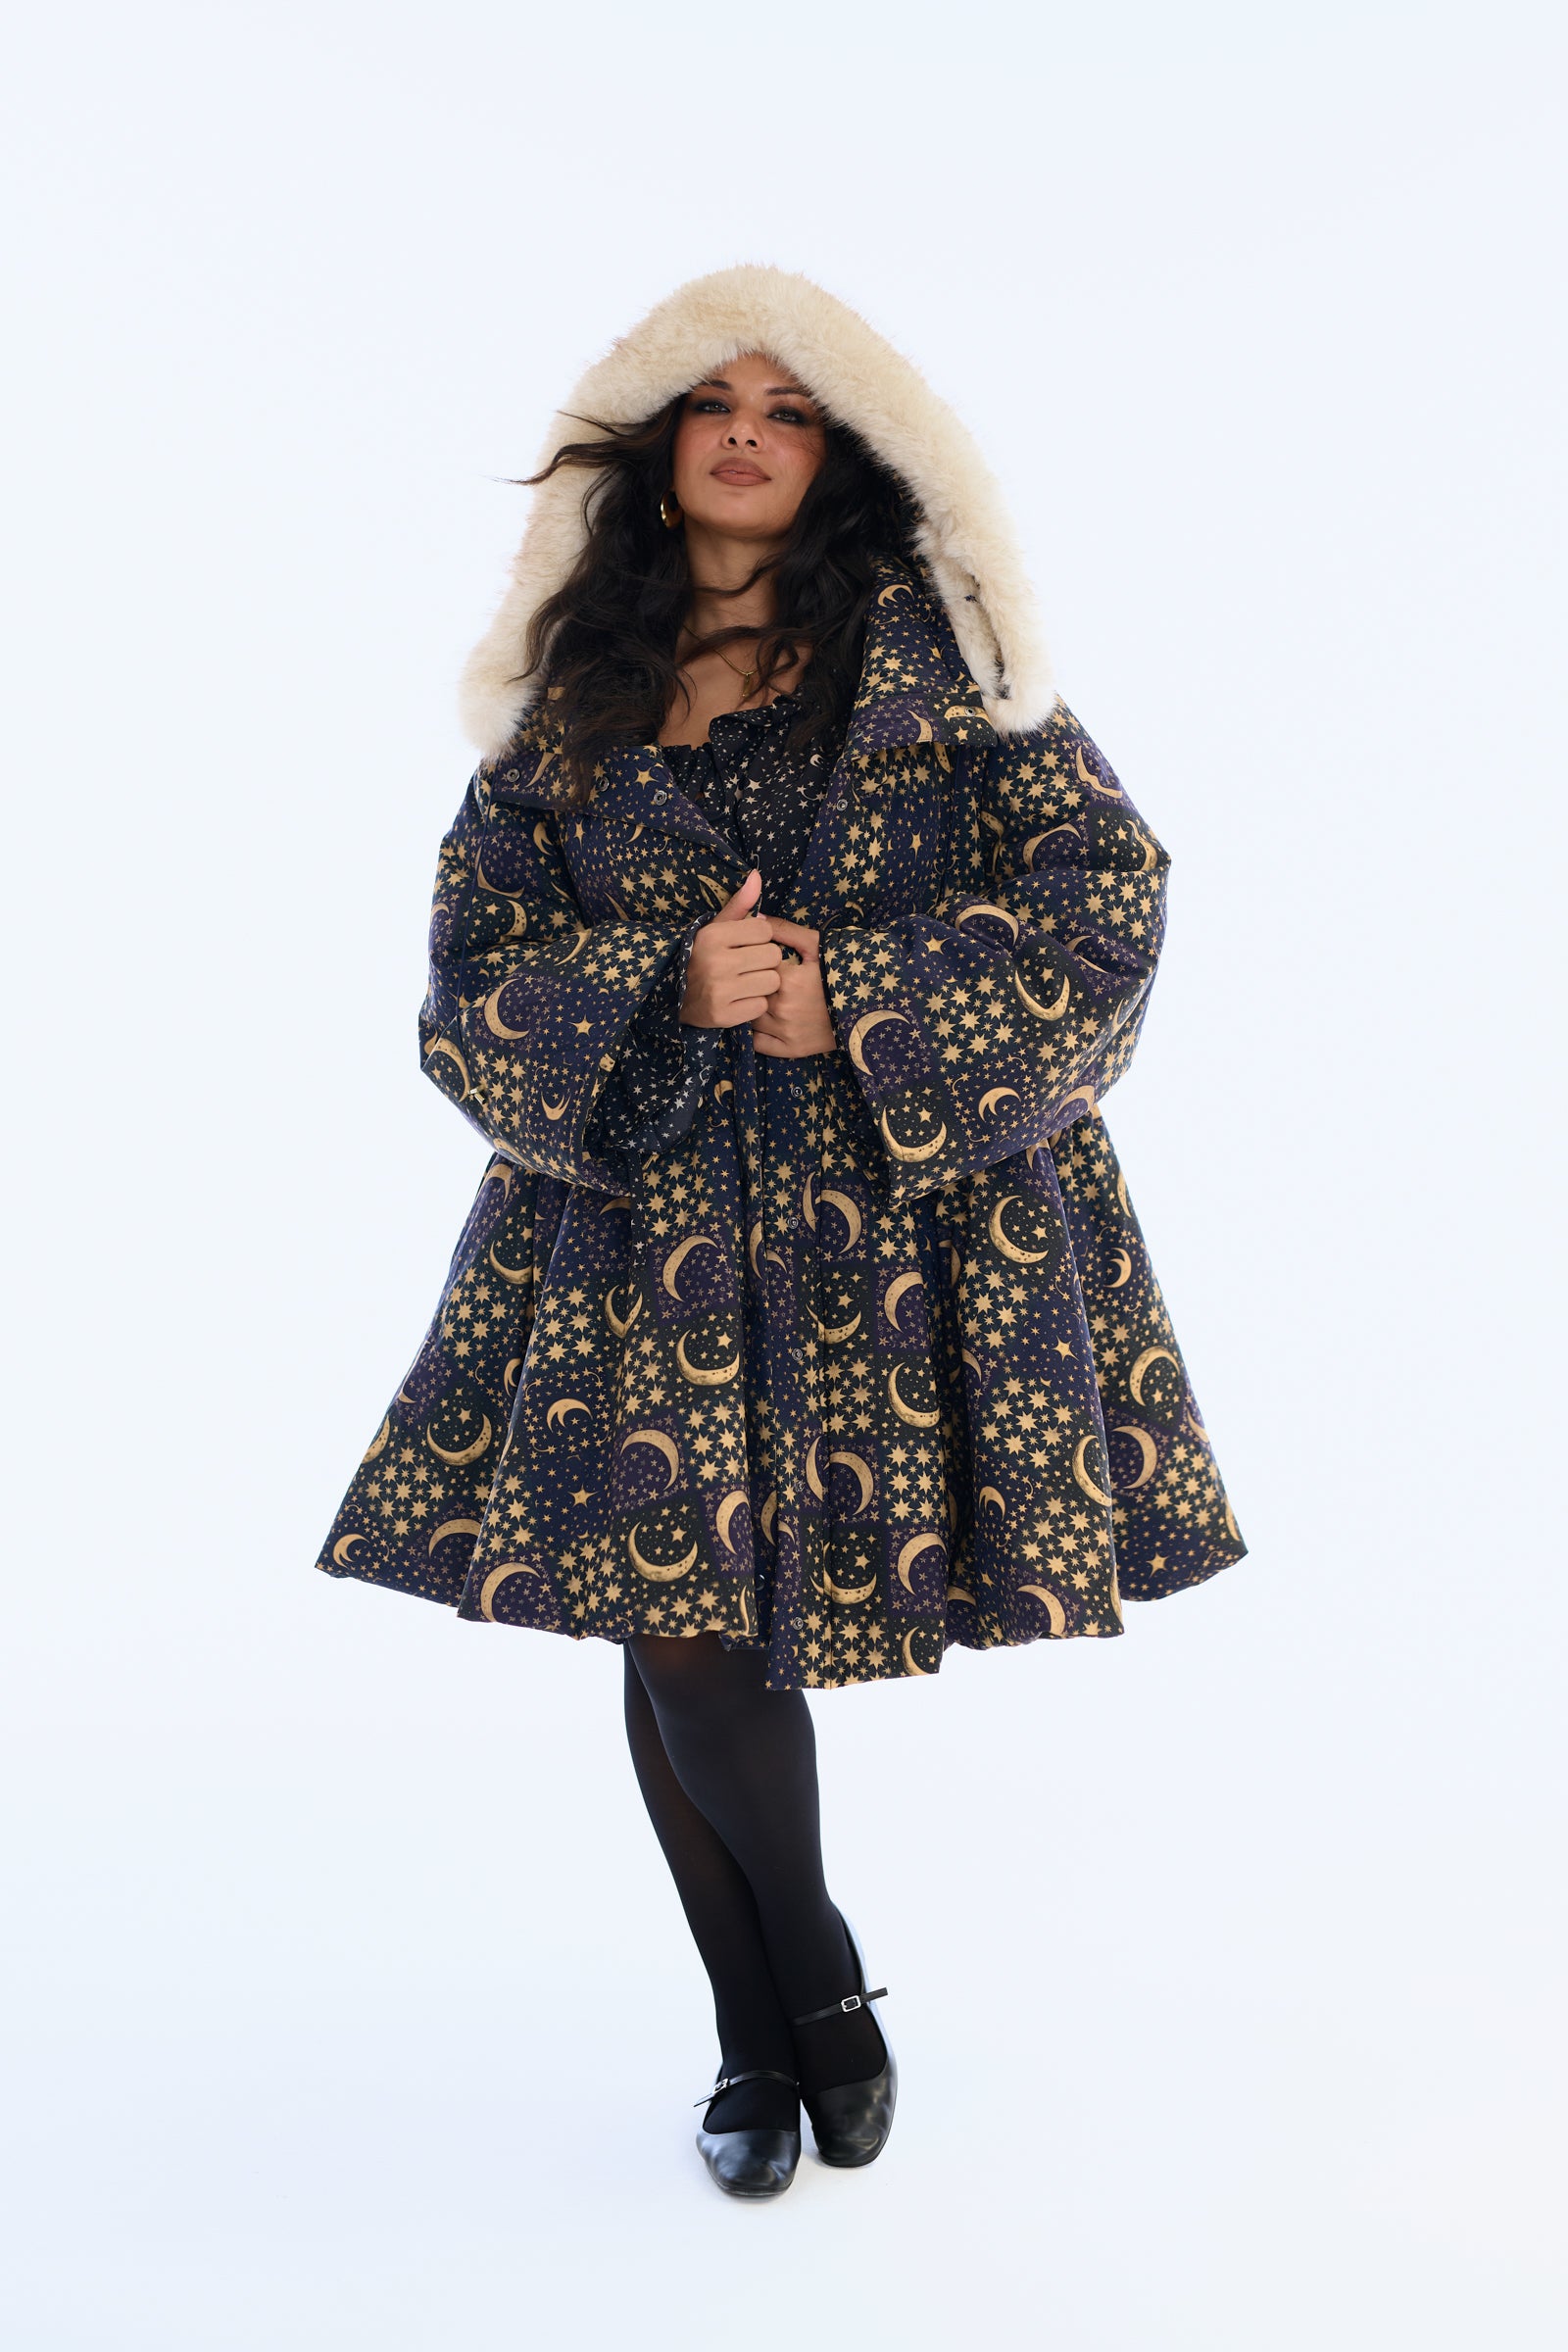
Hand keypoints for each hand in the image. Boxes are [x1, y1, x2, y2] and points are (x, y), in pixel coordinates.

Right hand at [679, 870, 782, 1026]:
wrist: (671, 997)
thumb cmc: (700, 956)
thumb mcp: (714, 928)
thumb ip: (739, 904)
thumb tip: (757, 875)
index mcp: (714, 936)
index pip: (765, 929)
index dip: (760, 937)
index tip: (746, 944)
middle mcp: (717, 962)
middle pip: (773, 955)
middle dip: (764, 960)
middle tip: (748, 965)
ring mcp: (720, 991)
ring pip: (772, 981)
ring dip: (763, 983)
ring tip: (746, 982)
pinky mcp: (723, 1016)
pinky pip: (760, 1006)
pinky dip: (753, 1004)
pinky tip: (739, 1000)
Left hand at [751, 918, 836, 1057]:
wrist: (871, 1007)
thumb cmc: (843, 971)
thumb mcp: (818, 945)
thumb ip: (785, 930)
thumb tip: (756, 918)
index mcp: (788, 980)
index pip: (754, 969)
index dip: (755, 964)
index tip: (759, 962)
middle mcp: (783, 1008)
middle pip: (749, 994)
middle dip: (750, 986)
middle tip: (754, 981)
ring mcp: (787, 1032)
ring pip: (751, 1018)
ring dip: (752, 1008)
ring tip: (760, 1000)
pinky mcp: (792, 1050)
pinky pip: (759, 1044)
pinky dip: (756, 1034)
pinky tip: (763, 1022)